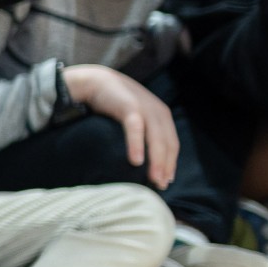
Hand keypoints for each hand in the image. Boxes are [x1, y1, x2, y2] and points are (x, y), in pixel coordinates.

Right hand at [63, 64, 178, 187]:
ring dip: (157, 161)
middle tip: (161, 185)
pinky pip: (136, 129)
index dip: (171, 163)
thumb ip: (143, 132)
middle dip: (166, 166)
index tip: (166, 181)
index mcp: (162, 116)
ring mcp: (145, 109)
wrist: (95, 81)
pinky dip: (137, 145)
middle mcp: (158, 112)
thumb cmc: (113, 103)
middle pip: (168, 144)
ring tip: (154, 179)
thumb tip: (143, 159)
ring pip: (156, 139)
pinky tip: (135, 161)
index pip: (172, 144)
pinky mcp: (129, 107)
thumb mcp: (134, 117)